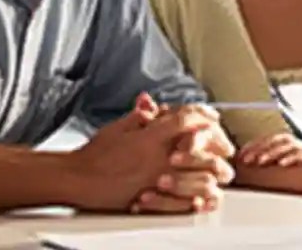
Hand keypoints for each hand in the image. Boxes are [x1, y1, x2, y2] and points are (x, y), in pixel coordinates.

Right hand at [67, 98, 218, 211]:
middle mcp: (158, 156)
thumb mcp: (118, 127)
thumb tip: (152, 103)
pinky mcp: (155, 198)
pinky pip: (186, 198)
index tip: (213, 116)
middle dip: (218, 141)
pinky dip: (200, 193)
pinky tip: (206, 190)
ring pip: (201, 173)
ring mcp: (159, 178)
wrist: (77, 180)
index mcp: (151, 136)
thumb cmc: (94, 155)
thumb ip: (140, 116)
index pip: (188, 119)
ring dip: (215, 169)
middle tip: (224, 143)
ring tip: (221, 168)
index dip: (204, 115)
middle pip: (203, 145)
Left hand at [236, 133, 301, 167]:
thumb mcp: (278, 167)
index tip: (241, 155)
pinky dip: (291, 158)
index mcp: (285, 142)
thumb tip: (245, 164)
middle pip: (275, 140)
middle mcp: (294, 142)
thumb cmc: (296, 174)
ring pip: (287, 145)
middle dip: (260, 148)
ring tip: (261, 161)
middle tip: (248, 160)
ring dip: (272, 152)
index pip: (266, 139)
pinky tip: (282, 164)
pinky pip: (301, 155)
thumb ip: (265, 163)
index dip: (253, 145)